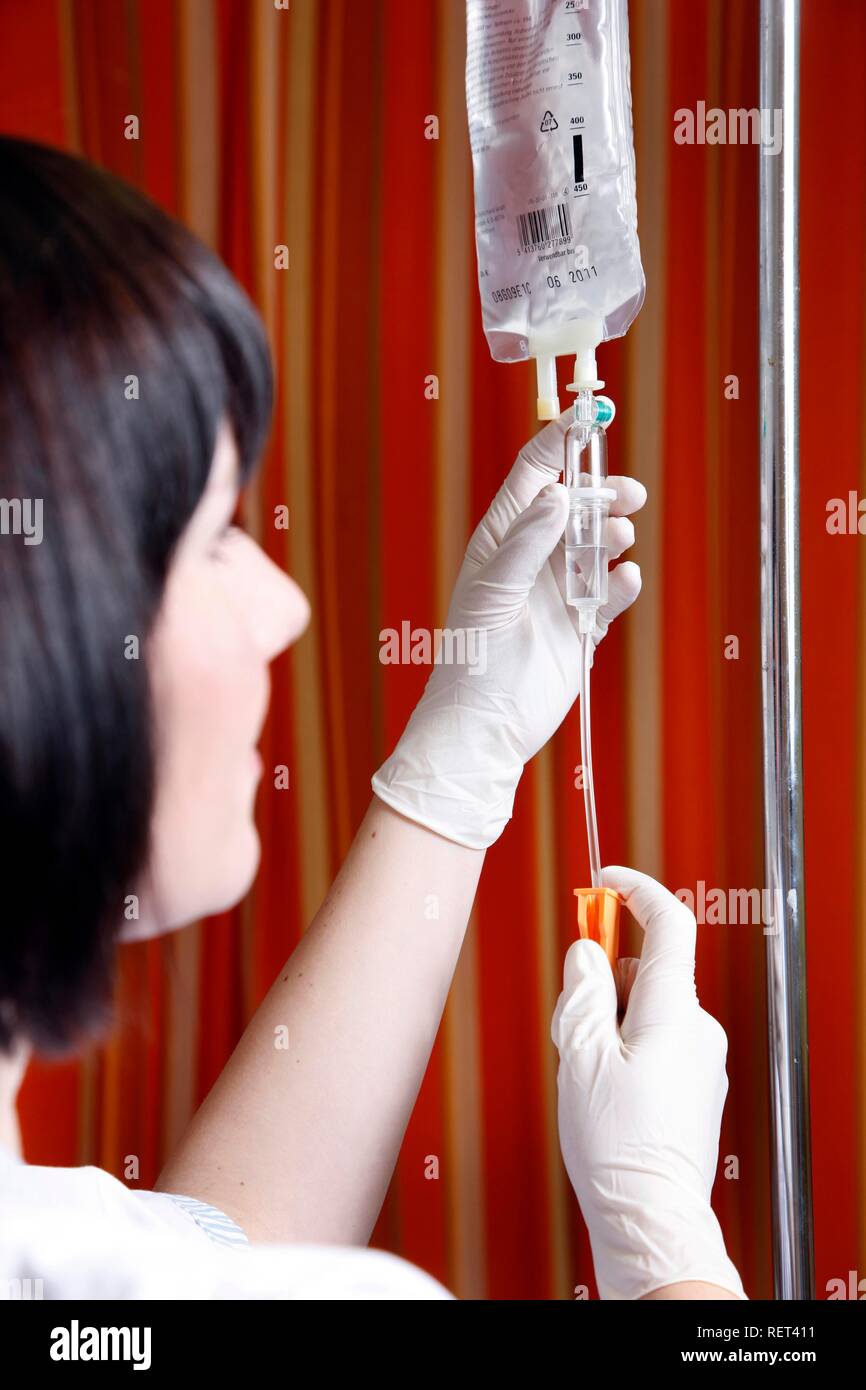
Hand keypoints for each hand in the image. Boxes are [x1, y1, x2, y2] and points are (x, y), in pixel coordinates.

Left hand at [371, 412, 644, 848]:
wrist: (486, 724)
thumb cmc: (473, 658)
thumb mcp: (495, 590)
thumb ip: (529, 541)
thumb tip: (560, 496)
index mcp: (501, 539)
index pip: (534, 476)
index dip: (559, 443)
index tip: (589, 418)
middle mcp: (531, 558)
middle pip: (576, 506)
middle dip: (602, 493)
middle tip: (626, 494)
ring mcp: (557, 590)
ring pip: (597, 544)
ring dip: (611, 535)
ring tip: (615, 542)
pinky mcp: (581, 624)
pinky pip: (609, 591)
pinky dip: (620, 583)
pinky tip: (621, 583)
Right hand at [551, 866, 746, 1300]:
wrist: (648, 1215)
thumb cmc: (617, 1146)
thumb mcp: (579, 1056)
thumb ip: (580, 993)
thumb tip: (584, 953)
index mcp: (673, 1010)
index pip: (669, 922)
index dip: (636, 891)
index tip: (606, 881)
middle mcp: (697, 1028)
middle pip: (648, 970)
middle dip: (603, 977)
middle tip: (570, 1012)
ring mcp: (701, 1058)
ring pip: (649, 1009)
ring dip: (612, 1018)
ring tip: (585, 1066)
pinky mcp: (695, 1085)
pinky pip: (660, 1041)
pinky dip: (628, 1044)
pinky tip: (605, 1087)